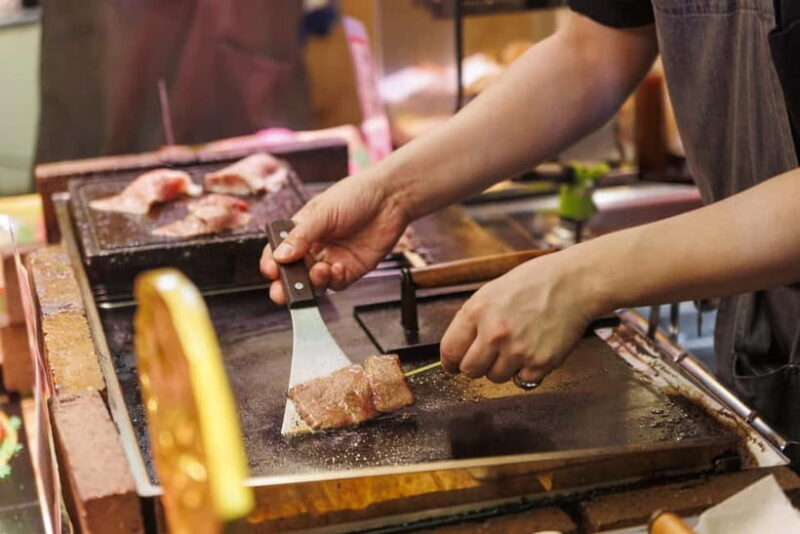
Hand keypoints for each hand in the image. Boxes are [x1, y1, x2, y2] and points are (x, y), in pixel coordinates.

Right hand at [261, 174, 410, 303]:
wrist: (391, 198)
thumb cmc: (357, 195)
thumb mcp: (324, 212)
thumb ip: (302, 235)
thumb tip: (280, 255)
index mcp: (300, 230)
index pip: (278, 252)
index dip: (272, 263)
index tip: (272, 270)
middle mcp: (314, 248)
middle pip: (293, 274)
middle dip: (286, 285)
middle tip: (285, 290)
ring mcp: (331, 260)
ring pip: (313, 283)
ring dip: (312, 283)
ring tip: (319, 272)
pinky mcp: (350, 270)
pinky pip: (335, 284)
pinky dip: (333, 281)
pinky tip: (336, 269)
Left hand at [439, 249, 601, 384]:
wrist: (574, 283)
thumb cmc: (534, 283)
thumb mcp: (491, 292)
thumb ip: (472, 320)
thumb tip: (457, 349)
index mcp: (477, 311)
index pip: (450, 351)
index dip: (451, 361)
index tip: (453, 365)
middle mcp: (495, 333)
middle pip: (470, 370)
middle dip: (476, 366)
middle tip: (487, 356)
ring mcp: (518, 350)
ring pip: (495, 378)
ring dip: (502, 368)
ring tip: (516, 345)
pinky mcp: (540, 363)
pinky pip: (522, 380)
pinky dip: (526, 371)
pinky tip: (533, 349)